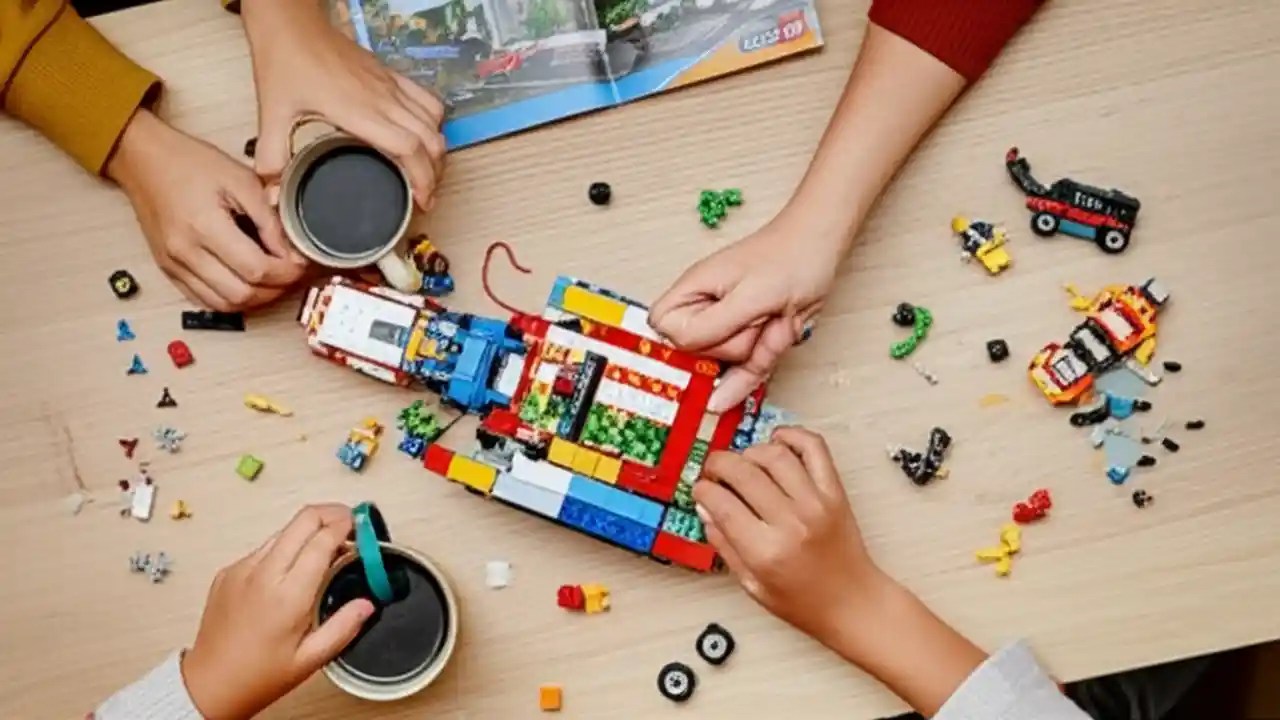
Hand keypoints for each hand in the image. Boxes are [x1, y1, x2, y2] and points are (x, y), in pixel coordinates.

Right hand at [107, 110, 305, 310]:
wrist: (144, 160)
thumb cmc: (189, 163)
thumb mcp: (241, 179)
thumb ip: (269, 218)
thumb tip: (291, 252)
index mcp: (204, 227)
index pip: (255, 270)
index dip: (285, 272)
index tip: (299, 263)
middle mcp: (185, 252)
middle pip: (241, 294)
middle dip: (275, 289)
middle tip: (290, 273)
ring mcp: (173, 265)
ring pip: (223, 304)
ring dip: (254, 299)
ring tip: (272, 279)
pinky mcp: (168, 269)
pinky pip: (204, 300)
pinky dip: (230, 299)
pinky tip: (246, 282)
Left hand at [181, 505, 373, 718]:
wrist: (208, 685)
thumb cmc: (257, 676)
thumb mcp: (310, 659)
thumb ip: (343, 627)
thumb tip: (367, 604)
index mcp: (288, 595)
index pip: (323, 539)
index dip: (348, 526)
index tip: (362, 527)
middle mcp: (263, 574)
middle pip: (303, 519)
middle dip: (332, 513)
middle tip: (351, 524)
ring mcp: (241, 569)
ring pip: (283, 530)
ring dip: (309, 530)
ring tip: (327, 548)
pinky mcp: (228, 572)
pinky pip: (263, 547)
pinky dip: (285, 547)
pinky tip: (293, 569)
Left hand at [242, 0, 445, 210]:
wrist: (292, 24)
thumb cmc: (285, 62)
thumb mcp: (272, 112)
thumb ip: (271, 156)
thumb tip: (270, 192)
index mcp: (360, 112)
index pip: (409, 148)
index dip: (422, 178)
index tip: (421, 201)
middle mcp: (383, 99)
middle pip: (430, 140)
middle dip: (435, 173)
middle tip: (426, 196)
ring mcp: (390, 86)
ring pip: (434, 121)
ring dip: (438, 149)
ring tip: (428, 170)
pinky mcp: (390, 75)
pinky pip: (427, 99)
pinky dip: (434, 122)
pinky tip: (424, 134)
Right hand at [649, 216, 839, 410]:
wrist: (824, 247)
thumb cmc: (789, 258)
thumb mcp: (751, 296)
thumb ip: (713, 326)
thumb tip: (686, 360)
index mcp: (694, 289)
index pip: (662, 327)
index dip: (681, 339)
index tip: (712, 336)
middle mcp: (706, 308)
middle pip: (696, 353)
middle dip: (729, 347)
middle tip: (756, 319)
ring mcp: (730, 325)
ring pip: (727, 364)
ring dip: (755, 350)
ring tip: (774, 319)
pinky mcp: (751, 338)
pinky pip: (747, 368)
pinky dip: (758, 366)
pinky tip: (749, 372)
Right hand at [694, 428, 888, 644]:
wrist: (853, 603)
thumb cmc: (805, 602)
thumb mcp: (753, 585)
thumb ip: (725, 546)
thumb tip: (705, 509)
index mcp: (765, 552)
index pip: (721, 503)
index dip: (703, 490)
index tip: (700, 489)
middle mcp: (791, 523)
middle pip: (743, 472)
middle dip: (718, 465)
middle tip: (713, 471)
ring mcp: (816, 503)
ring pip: (774, 455)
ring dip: (750, 451)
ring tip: (743, 462)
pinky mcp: (834, 492)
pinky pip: (814, 448)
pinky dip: (793, 435)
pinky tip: (777, 441)